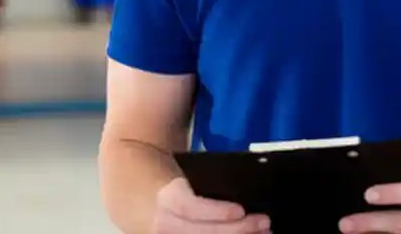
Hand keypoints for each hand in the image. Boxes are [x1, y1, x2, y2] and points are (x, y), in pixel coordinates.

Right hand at [154, 177, 270, 232]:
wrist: (136, 189)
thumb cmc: (166, 175)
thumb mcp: (179, 172)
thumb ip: (204, 184)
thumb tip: (243, 188)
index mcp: (167, 197)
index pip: (190, 208)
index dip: (216, 212)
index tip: (240, 211)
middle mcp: (164, 223)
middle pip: (202, 233)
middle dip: (237, 230)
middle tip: (264, 222)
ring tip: (262, 233)